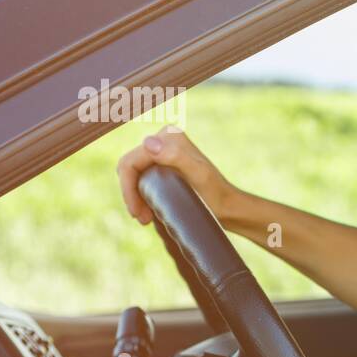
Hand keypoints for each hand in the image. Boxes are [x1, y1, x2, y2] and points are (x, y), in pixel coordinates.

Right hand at [117, 125, 237, 224]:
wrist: (229, 206)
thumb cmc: (216, 195)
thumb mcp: (199, 175)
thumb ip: (176, 156)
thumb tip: (148, 143)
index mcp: (169, 137)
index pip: (131, 162)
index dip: (128, 189)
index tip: (137, 213)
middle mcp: (165, 139)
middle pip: (130, 167)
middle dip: (131, 194)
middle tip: (142, 218)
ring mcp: (164, 151)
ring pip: (134, 174)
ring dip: (135, 197)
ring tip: (146, 219)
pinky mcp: (164, 164)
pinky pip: (142, 177)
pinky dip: (142, 195)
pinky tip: (149, 212)